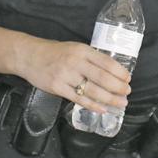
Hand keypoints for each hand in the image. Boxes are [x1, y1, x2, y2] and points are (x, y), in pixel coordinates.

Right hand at [15, 37, 130, 112]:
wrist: (29, 56)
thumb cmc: (54, 52)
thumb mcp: (75, 48)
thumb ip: (91, 59)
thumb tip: (112, 72)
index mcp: (82, 50)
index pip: (106, 62)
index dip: (120, 72)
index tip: (128, 79)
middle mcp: (75, 62)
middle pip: (102, 78)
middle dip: (118, 87)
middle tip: (127, 93)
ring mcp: (65, 76)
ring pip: (92, 91)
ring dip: (109, 99)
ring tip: (120, 103)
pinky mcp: (57, 88)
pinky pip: (79, 99)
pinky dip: (93, 105)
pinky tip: (102, 109)